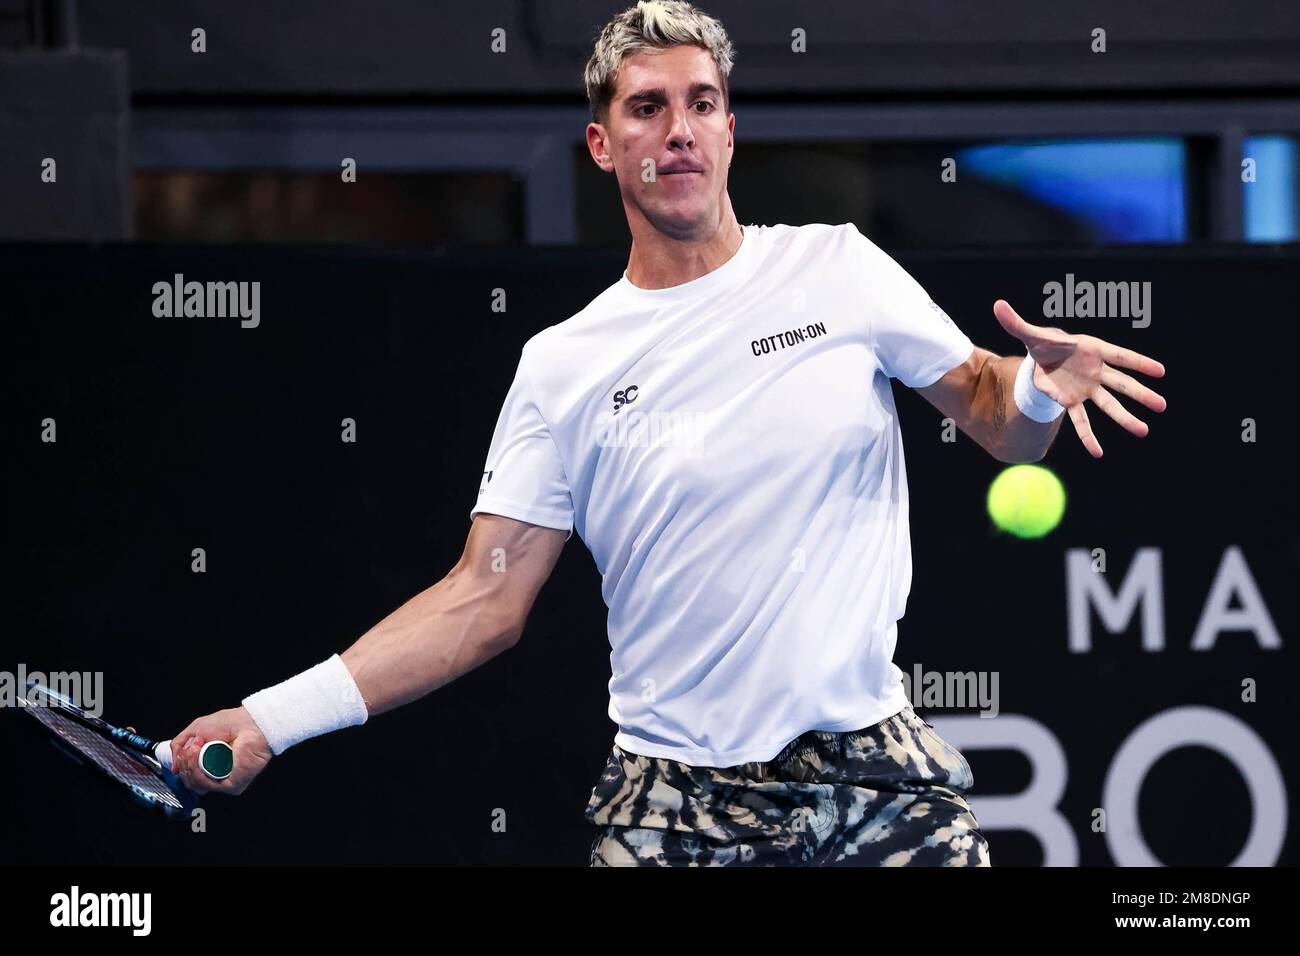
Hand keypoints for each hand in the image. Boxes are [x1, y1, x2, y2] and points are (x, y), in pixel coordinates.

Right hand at [170, 706, 271, 795]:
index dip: (182, 765)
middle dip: (184, 764)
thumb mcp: (197, 730)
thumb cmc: (231, 723)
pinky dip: (198, 771)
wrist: (249, 723)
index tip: (181, 752)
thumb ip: (179, 745)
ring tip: (194, 749)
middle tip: (189, 748)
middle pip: (190, 782)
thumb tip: (174, 767)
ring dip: (189, 766)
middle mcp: (217, 774)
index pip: (189, 775)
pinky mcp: (232, 785)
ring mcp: (225, 781)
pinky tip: (198, 755)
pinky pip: (208, 785)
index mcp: (210, 764)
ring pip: (196, 784)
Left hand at [994, 298, 1166, 457]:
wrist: (1040, 360)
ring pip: (1109, 405)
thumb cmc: (1044, 343)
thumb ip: (1015, 322)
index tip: (1160, 371)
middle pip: (1121, 384)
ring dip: (1125, 418)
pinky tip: (1098, 453)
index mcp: (1091, 350)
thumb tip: (997, 305)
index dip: (1138, 362)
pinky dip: (1088, 437)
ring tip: (1143, 431)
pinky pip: (1082, 421)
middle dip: (1140, 394)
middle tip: (1161, 405)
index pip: (1119, 356)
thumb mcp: (1029, 334)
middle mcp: (1094, 371)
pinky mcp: (1073, 402)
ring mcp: (1087, 388)